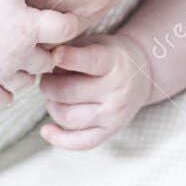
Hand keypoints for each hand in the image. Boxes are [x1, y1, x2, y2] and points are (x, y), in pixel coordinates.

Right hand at [0, 0, 81, 103]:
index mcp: (29, 28)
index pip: (66, 32)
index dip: (70, 24)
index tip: (65, 20)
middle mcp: (17, 55)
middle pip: (48, 62)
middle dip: (49, 52)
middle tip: (42, 41)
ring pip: (26, 82)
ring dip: (29, 72)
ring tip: (24, 59)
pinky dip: (5, 95)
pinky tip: (7, 87)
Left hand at [39, 35, 153, 148]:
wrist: (140, 75)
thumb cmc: (110, 55)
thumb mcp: (97, 43)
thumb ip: (73, 48)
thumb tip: (44, 60)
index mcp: (115, 62)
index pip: (92, 61)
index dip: (71, 58)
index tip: (54, 55)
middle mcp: (117, 91)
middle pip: (69, 92)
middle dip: (48, 85)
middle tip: (46, 78)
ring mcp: (114, 115)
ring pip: (68, 117)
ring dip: (51, 105)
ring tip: (52, 95)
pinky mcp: (109, 132)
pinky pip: (80, 142)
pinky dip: (58, 139)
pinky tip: (46, 130)